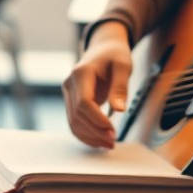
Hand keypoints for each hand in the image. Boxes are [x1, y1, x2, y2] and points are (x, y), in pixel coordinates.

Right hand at [62, 21, 132, 148]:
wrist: (104, 48)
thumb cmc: (114, 55)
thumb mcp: (123, 66)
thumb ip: (120, 87)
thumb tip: (118, 110)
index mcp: (81, 73)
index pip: (84, 103)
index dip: (97, 120)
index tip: (113, 130)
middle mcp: (70, 84)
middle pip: (77, 116)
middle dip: (95, 132)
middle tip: (113, 141)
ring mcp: (68, 93)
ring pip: (73, 123)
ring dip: (90, 137)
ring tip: (108, 144)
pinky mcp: (71, 101)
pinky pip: (75, 122)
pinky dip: (86, 134)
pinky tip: (99, 140)